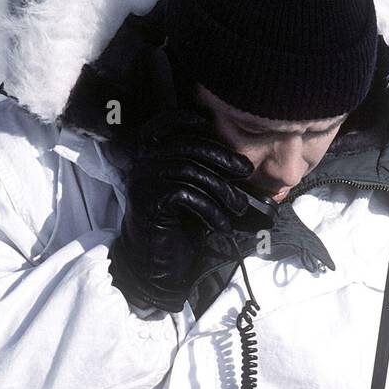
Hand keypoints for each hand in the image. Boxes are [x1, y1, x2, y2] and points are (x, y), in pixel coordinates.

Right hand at [108, 109, 255, 311]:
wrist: (158, 270)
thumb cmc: (178, 232)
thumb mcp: (192, 196)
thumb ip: (203, 173)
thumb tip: (239, 162)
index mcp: (150, 160)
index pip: (161, 125)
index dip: (184, 118)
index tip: (209, 121)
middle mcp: (143, 166)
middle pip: (185, 145)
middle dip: (220, 154)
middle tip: (245, 170)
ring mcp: (144, 183)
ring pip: (189, 169)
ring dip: (222, 188)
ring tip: (239, 207)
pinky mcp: (150, 203)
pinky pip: (187, 195)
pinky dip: (211, 210)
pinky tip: (223, 226)